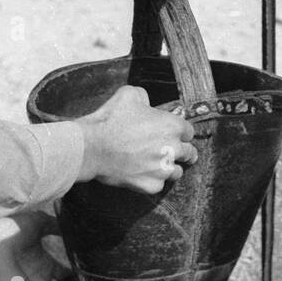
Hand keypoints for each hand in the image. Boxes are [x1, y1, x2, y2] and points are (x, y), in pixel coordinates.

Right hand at [75, 85, 197, 193]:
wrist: (92, 147)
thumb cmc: (110, 120)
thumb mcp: (129, 95)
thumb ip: (145, 98)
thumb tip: (147, 104)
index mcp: (172, 125)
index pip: (189, 131)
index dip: (180, 132)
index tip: (174, 134)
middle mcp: (173, 148)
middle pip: (189, 153)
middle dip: (183, 151)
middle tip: (175, 152)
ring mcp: (163, 170)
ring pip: (177, 172)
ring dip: (170, 168)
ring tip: (158, 165)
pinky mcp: (151, 185)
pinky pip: (159, 184)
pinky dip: (152, 180)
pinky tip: (142, 173)